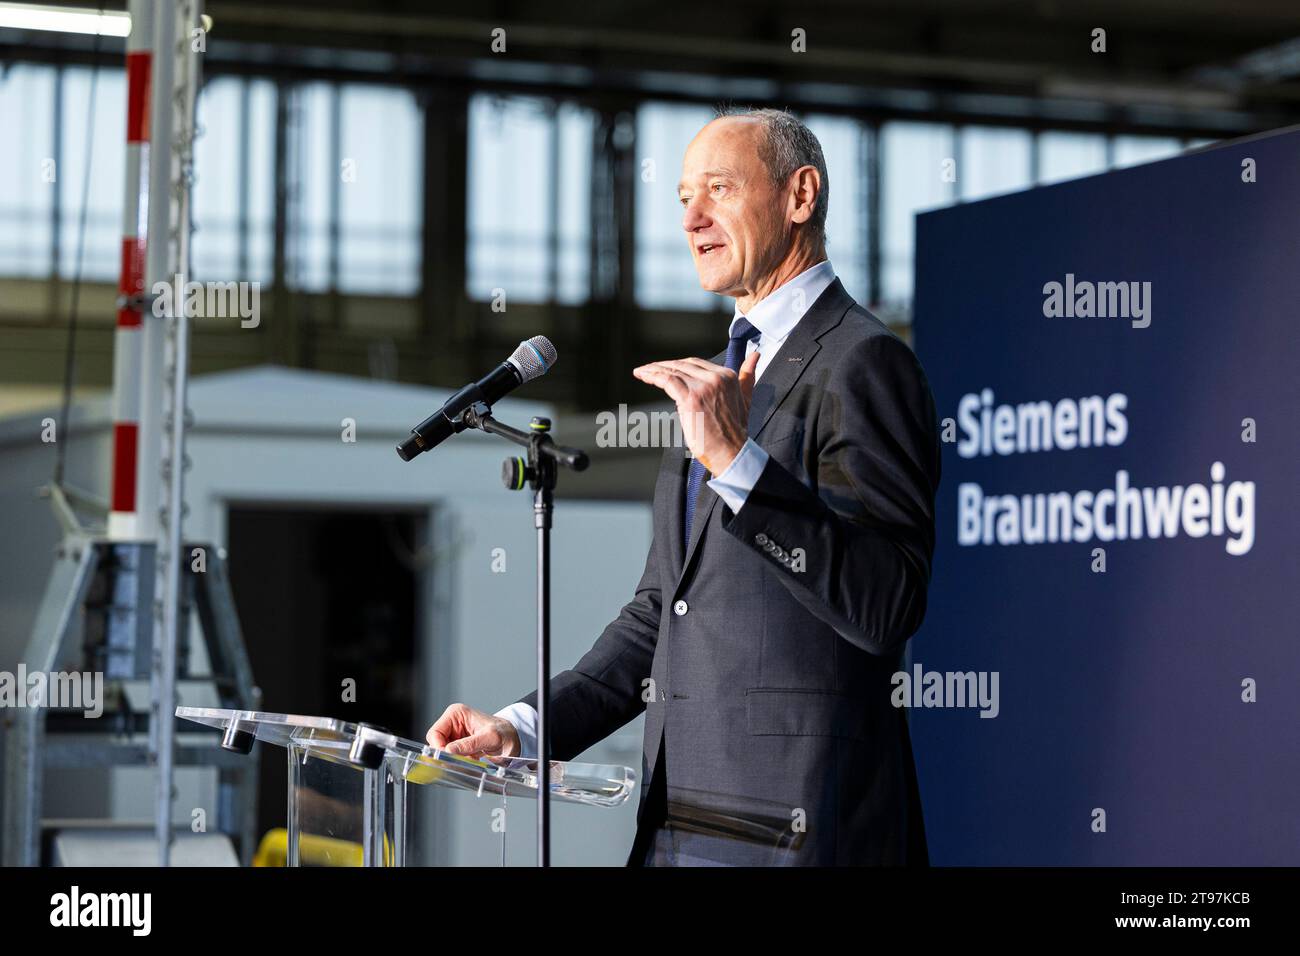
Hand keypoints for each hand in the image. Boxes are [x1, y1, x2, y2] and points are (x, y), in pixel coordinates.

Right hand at [426, 703, 520, 757]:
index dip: (438, 747)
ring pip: (442, 753)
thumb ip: (469, 744)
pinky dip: (458, 762)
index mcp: (456, 714)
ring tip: (470, 759)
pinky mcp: (459, 746)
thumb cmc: (504, 733)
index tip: (448, 758)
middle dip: (446, 755)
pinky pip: (451, 757)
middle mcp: (453, 723)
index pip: (435, 733)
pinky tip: (471, 761)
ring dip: (453, 759)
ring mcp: (455, 735)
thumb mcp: (489, 738)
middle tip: (461, 760)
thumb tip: (448, 751)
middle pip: (436, 744)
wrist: (513, 739)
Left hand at [633, 350, 759, 473]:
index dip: (678, 364)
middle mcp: (716, 378)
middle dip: (664, 365)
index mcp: (728, 376)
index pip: (696, 364)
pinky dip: (652, 375)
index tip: (664, 367)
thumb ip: (747, 376)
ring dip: (654, 369)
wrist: (731, 453)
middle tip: (649, 368)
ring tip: (641, 371)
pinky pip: (666, 380)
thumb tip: (755, 355)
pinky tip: (642, 375)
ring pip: (672, 371)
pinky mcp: (690, 398)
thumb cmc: (734, 431)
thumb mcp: (745, 398)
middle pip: (683, 365)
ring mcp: (702, 387)